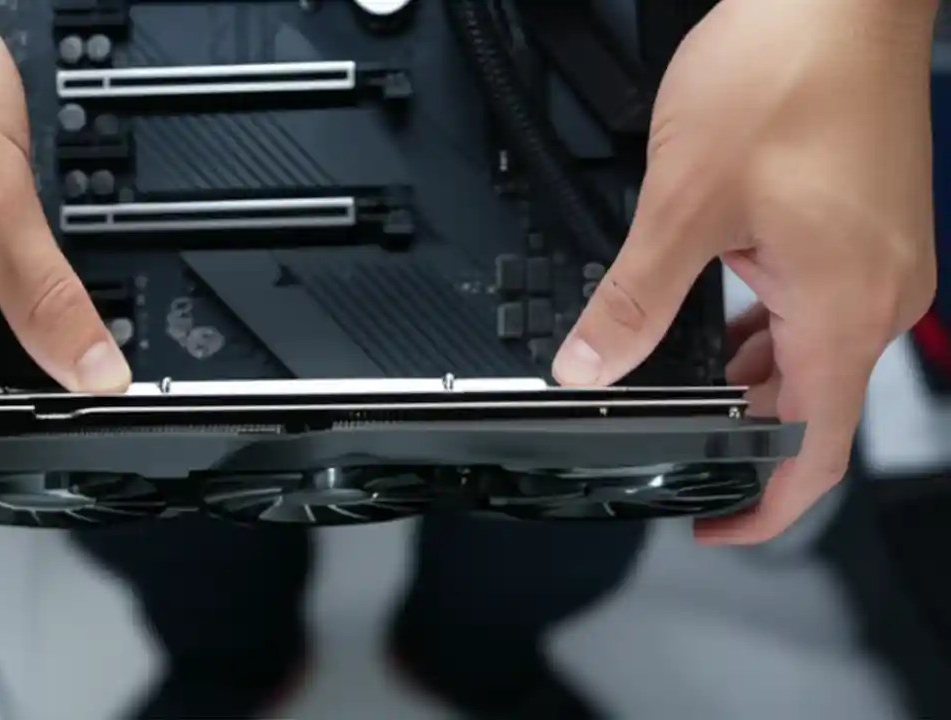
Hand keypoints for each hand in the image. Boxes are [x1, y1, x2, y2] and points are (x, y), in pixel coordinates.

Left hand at [551, 0, 938, 542]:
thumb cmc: (788, 72)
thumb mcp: (684, 203)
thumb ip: (632, 298)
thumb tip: (587, 364)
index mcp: (844, 310)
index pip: (813, 451)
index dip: (763, 506)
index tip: (716, 526)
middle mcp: (877, 294)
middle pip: (808, 405)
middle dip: (735, 427)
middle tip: (665, 431)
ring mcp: (877, 259)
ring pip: (807, 352)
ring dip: (744, 372)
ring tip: (673, 372)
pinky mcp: (864, 226)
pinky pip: (813, 304)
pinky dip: (762, 322)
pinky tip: (712, 309)